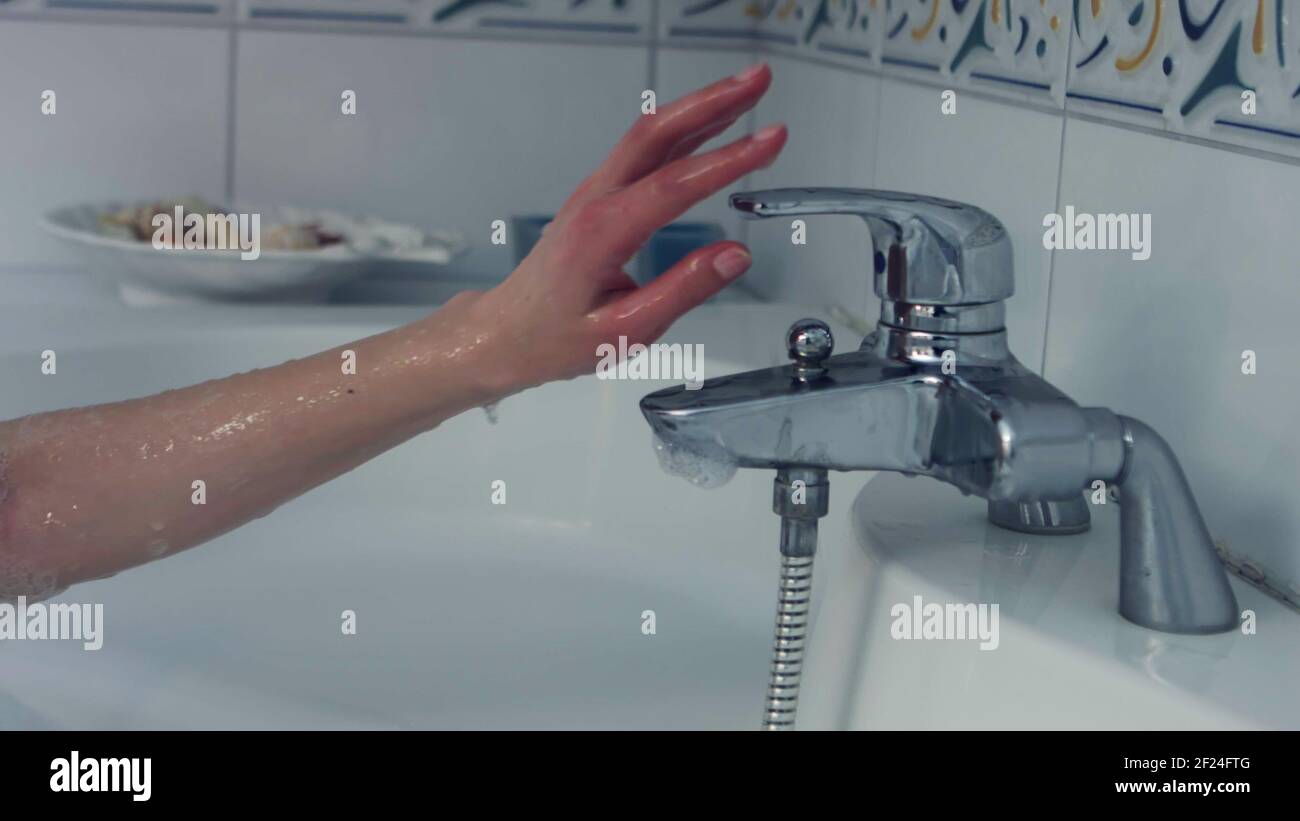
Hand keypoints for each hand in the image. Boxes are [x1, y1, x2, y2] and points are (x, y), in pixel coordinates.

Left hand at [447, 63, 785, 395]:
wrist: (507, 332)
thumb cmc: (555, 337)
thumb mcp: (625, 332)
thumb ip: (683, 291)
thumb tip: (734, 257)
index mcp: (601, 234)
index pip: (674, 184)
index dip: (728, 160)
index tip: (770, 141)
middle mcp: (595, 200)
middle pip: (657, 133)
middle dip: (713, 101)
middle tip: (760, 81)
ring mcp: (595, 193)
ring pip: (650, 135)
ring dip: (700, 107)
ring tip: (748, 90)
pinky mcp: (599, 196)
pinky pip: (643, 150)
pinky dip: (682, 128)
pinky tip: (711, 123)